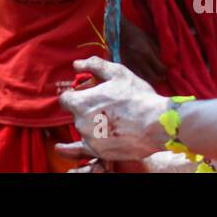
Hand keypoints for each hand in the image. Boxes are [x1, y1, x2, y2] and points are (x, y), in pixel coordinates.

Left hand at [55, 57, 172, 162]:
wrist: (157, 124)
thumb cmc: (137, 96)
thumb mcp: (117, 73)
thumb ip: (94, 65)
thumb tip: (76, 64)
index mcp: (81, 102)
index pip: (65, 99)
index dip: (75, 94)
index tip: (85, 93)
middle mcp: (80, 122)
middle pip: (75, 114)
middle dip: (84, 108)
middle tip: (104, 105)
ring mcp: (89, 139)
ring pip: (81, 129)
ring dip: (88, 124)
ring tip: (108, 119)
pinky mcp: (98, 152)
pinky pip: (78, 151)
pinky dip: (70, 149)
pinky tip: (59, 148)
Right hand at [121, 18, 166, 84]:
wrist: (118, 32)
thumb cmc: (136, 33)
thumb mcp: (149, 40)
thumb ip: (157, 51)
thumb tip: (164, 61)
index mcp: (146, 53)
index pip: (160, 68)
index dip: (166, 70)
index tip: (168, 69)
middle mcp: (139, 62)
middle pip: (153, 78)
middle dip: (160, 78)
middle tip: (163, 76)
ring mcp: (131, 65)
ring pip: (144, 79)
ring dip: (151, 79)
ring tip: (155, 75)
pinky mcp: (125, 66)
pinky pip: (137, 75)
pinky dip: (143, 76)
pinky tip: (145, 73)